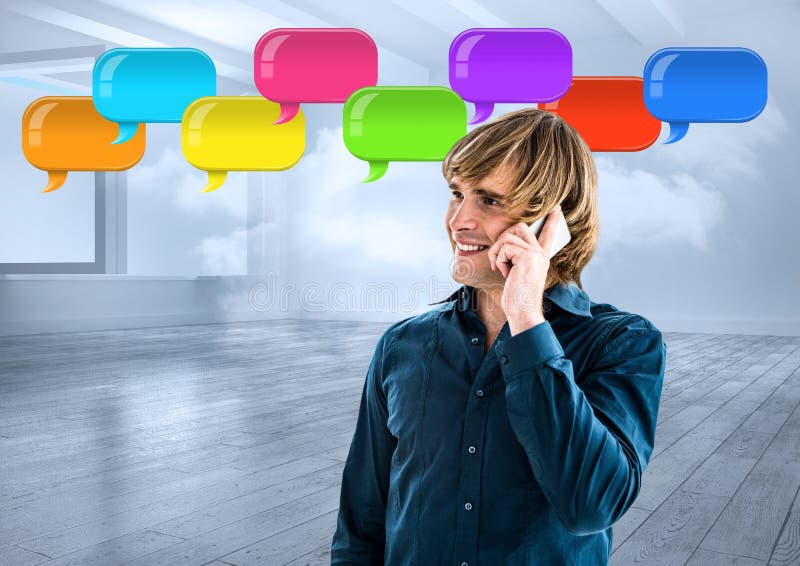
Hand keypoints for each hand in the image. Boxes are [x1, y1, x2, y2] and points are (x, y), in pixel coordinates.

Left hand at [487, 205, 561, 334]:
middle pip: (520, 226)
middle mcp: (540, 253)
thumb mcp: (518, 274)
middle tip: (499, 256)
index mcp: (541, 257)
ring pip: (507, 237)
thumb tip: (504, 246)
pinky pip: (504, 248)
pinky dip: (498, 261)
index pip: (548, 234)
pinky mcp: (527, 257)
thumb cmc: (517, 297)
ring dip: (497, 253)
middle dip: (503, 238)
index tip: (557, 208)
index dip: (552, 220)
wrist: (523, 311)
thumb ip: (517, 259)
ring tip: (500, 269)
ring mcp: (535, 254)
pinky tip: (504, 273)